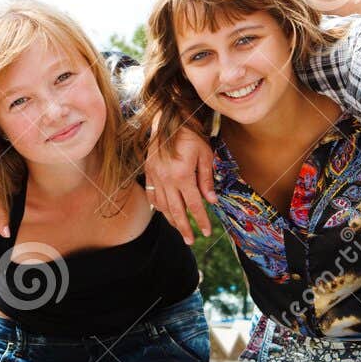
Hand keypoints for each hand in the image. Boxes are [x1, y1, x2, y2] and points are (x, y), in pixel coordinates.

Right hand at [145, 126, 214, 243]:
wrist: (168, 120)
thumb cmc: (191, 136)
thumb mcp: (205, 155)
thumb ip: (207, 180)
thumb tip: (211, 201)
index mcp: (183, 176)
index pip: (194, 205)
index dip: (201, 220)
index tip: (206, 232)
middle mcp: (167, 179)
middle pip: (176, 211)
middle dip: (184, 228)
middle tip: (190, 241)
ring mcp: (155, 177)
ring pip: (162, 206)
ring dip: (171, 220)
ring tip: (179, 229)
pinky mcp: (149, 172)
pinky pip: (152, 195)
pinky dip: (158, 207)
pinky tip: (164, 212)